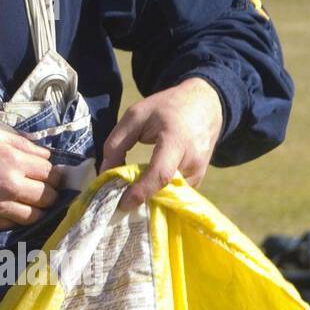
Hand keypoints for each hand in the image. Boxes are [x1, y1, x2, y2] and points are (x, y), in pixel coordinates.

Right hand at [0, 125, 61, 229]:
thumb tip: (43, 154)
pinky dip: (21, 217)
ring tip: (31, 201)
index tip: (46, 172)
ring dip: (38, 207)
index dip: (50, 171)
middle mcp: (12, 185)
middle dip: (49, 190)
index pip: (50, 170)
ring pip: (38, 213)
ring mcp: (2, 206)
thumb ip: (19, 142)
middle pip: (49, 193)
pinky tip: (15, 208)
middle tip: (41, 187)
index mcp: (13, 159)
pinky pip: (18, 223)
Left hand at [100, 76, 223, 211]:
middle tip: (116, 197)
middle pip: (163, 189)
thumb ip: (116, 143)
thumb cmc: (167, 107)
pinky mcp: (198, 178)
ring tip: (128, 187)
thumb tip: (104, 172)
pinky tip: (145, 182)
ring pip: (168, 193)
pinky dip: (158, 190)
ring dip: (148, 194)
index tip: (121, 203)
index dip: (140, 192)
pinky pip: (174, 191)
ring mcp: (199, 172)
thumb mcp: (135, 115)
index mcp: (176, 141)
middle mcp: (193, 161)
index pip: (160, 174)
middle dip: (139, 196)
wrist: (204, 105)